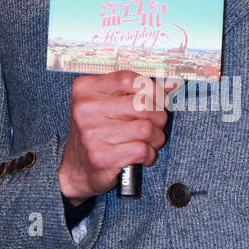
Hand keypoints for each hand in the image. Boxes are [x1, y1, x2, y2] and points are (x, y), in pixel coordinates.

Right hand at [58, 70, 183, 201]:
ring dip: (155, 138)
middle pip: (143, 104)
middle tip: (155, 125)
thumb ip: (137, 92)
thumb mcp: (107, 105)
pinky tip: (141, 156)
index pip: (129, 79)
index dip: (152, 89)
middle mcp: (86, 109)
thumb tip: (172, 84)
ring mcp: (93, 134)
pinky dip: (148, 154)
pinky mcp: (102, 157)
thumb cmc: (96, 133)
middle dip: (158, 116)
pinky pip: (142, 150)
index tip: (158, 100)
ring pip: (146, 128)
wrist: (75, 169)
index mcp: (85, 90)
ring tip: (147, 141)